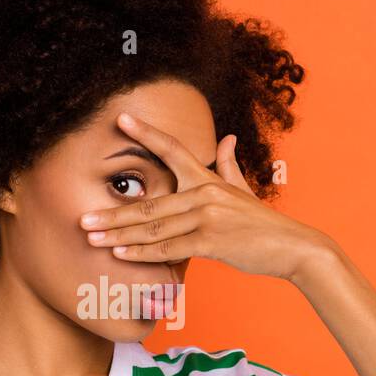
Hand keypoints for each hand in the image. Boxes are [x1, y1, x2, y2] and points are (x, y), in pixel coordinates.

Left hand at [78, 112, 334, 280]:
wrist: (293, 247)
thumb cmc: (263, 224)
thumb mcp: (245, 190)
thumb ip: (229, 165)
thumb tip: (227, 137)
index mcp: (209, 179)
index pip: (172, 150)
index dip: (146, 133)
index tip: (120, 119)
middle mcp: (205, 193)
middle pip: (149, 204)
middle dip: (112, 213)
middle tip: (82, 219)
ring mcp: (208, 216)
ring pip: (154, 228)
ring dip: (119, 236)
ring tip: (91, 238)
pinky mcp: (212, 241)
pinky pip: (170, 248)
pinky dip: (143, 254)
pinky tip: (121, 256)